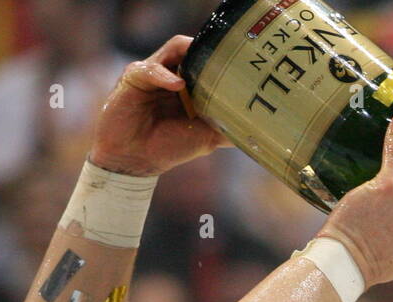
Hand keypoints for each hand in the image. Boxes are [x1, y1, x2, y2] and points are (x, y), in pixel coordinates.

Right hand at [89, 36, 230, 177]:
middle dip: (210, 53)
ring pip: (175, 50)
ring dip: (191, 55)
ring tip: (206, 66)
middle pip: (194, 50)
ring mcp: (154, 72)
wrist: (137, 160)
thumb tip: (258, 130)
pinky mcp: (134, 77)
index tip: (243, 67)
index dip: (224, 62)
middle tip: (229, 60)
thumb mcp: (207, 137)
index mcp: (191, 85)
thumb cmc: (169, 146)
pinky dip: (165, 75)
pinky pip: (151, 69)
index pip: (209, 62)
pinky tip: (178, 85)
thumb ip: (228, 129)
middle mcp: (173, 74)